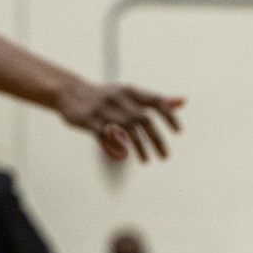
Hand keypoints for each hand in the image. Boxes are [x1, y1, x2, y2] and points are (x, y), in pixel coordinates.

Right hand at [56, 80, 180, 162]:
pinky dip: (116, 146)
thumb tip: (183, 101)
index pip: (155, 101)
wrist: (69, 92)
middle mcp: (118, 98)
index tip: (178, 132)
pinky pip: (105, 135)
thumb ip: (155, 100)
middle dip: (156, 139)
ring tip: (147, 161)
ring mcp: (103, 109)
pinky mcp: (88, 120)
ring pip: (126, 129)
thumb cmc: (107, 96)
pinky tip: (124, 156)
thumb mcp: (130, 94)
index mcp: (130, 91)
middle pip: (143, 119)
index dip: (169, 115)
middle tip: (165, 157)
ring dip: (139, 146)